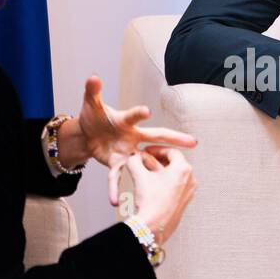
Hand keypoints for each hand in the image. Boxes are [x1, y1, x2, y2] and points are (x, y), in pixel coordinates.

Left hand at [77, 75, 196, 203]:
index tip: (146, 111)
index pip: (135, 116)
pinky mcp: (117, 163)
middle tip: (193, 142)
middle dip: (175, 138)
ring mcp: (128, 152)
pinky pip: (117, 178)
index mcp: (127, 121)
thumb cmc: (95, 116)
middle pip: (157, 137)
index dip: (139, 113)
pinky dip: (114, 189)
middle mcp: (133, 137)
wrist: (87, 134)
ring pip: (144, 162)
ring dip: (153, 171)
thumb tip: (93, 77)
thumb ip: (92, 91)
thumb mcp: (91, 104)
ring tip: (165, 181)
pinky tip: (115, 201)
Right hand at [124, 146, 196, 245]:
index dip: (157, 149)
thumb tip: (135, 157)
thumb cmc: (150, 203)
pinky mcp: (184, 203)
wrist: (153, 227)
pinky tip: (151, 188)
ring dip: (160, 173)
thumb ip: (135, 160)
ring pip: (174, 176)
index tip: (147, 151)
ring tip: (146, 175)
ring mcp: (188, 193)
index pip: (172, 151)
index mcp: (183, 169)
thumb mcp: (139, 175)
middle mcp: (190, 180)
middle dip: (157, 161)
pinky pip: (175, 188)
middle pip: (174, 164)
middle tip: (145, 162)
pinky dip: (164, 184)